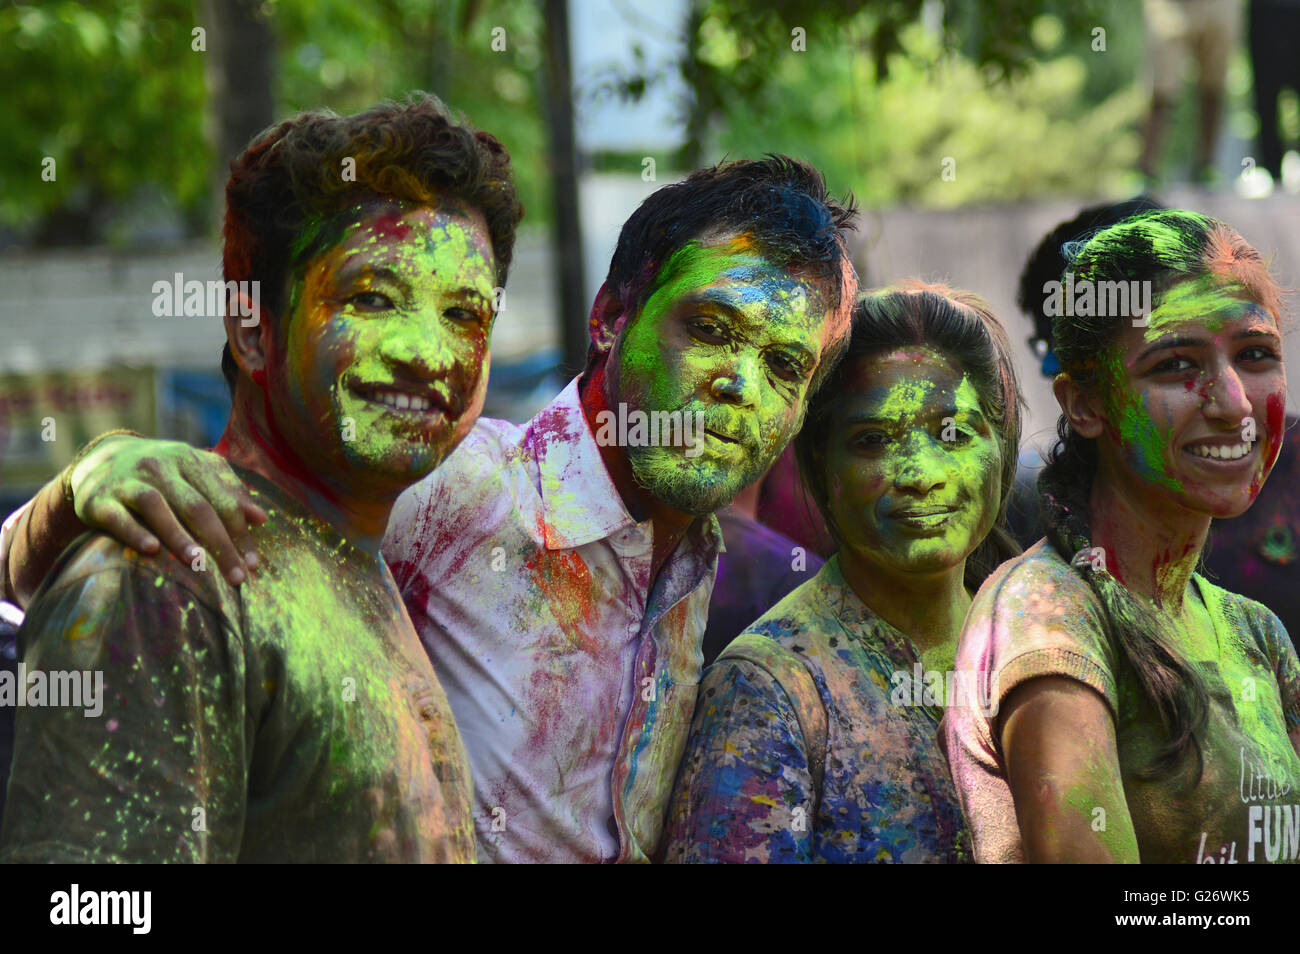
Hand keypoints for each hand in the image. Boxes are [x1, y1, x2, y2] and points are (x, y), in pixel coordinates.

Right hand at [68, 436, 266, 585]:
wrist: (98, 459)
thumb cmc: (162, 473)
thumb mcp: (194, 472)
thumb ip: (228, 492)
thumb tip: (261, 518)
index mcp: (188, 459)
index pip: (221, 499)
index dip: (240, 532)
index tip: (253, 564)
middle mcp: (159, 466)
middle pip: (195, 506)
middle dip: (219, 542)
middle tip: (236, 576)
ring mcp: (127, 481)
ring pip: (156, 506)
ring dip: (178, 535)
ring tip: (198, 563)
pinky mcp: (99, 500)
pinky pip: (117, 516)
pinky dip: (134, 533)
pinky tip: (151, 551)